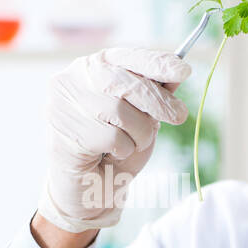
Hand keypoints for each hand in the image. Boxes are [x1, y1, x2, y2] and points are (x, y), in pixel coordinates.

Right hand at [37, 48, 189, 232]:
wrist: (86, 191)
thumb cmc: (114, 150)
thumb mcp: (142, 119)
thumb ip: (154, 96)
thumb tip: (177, 73)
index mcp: (93, 67)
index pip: (127, 56)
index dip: (156, 63)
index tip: (184, 70)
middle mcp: (74, 79)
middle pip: (126, 83)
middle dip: (158, 101)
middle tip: (179, 116)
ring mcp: (64, 105)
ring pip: (120, 111)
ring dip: (139, 134)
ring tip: (131, 145)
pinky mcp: (64, 131)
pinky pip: (110, 137)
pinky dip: (123, 149)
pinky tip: (110, 155)